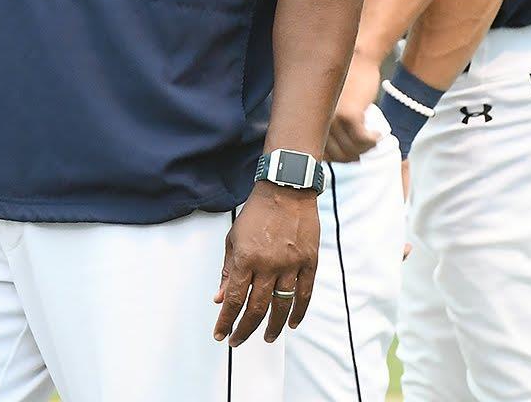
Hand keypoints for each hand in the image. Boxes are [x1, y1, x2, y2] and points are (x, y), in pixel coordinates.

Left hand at [214, 181, 318, 346]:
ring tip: (266, 338)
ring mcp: (291, 264)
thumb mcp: (233, 239)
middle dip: (245, 329)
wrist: (285, 190)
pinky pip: (305, 294)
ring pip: (281, 305)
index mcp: (246, 258)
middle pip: (256, 308)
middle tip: (238, 340)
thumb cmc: (257, 213)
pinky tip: (292, 324)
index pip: (234, 299)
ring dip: (272, 326)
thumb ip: (228, 271)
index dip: (226, 320)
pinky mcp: (309, 262)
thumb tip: (221, 298)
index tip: (221, 334)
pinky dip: (298, 312)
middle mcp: (268, 264)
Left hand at [324, 53, 382, 161]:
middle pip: (339, 155)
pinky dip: (373, 141)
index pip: (323, 153)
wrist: (358, 58)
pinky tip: (377, 134)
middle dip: (354, 156)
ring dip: (366, 148)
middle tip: (366, 148)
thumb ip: (331, 125)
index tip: (352, 155)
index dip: (340, 159)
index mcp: (312, 119)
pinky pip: (363, 140)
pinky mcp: (350, 115)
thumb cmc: (347, 80)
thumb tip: (341, 150)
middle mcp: (319, 121)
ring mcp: (334, 119)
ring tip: (373, 139)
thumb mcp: (332, 105)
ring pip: (352, 149)